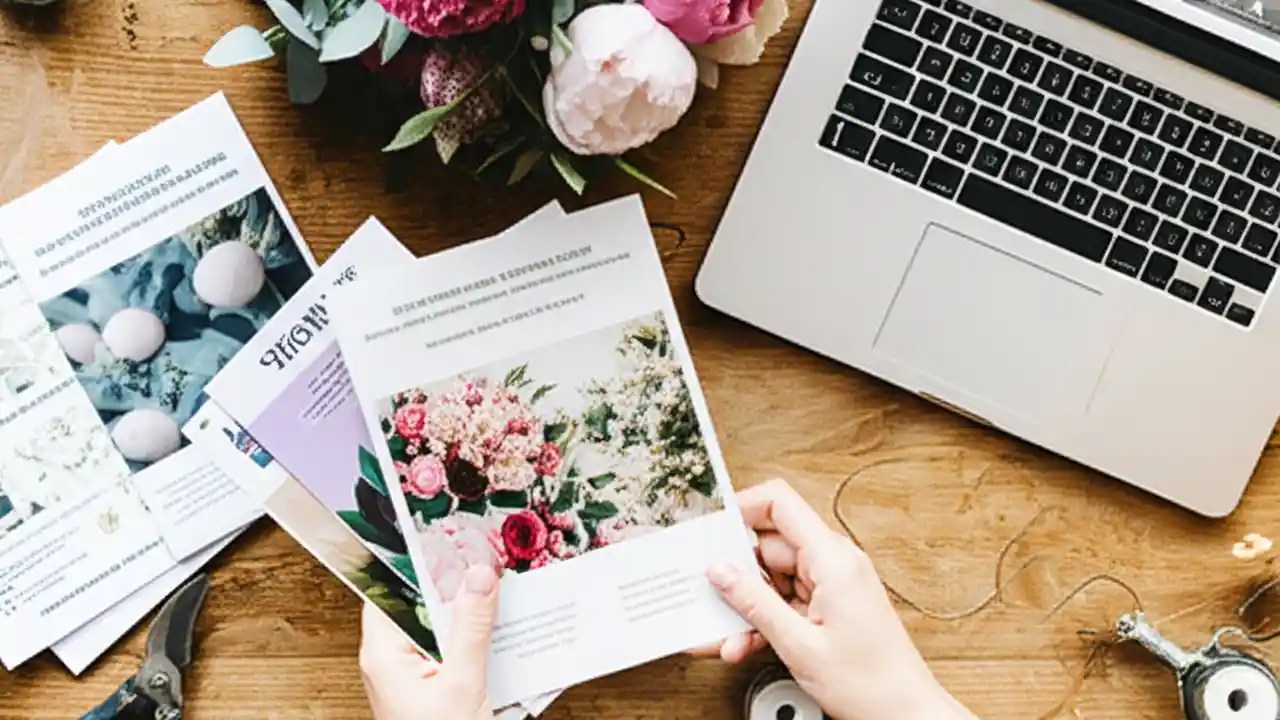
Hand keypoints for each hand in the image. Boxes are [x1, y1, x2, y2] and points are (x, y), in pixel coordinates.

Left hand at [360, 565, 499, 719]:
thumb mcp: (462, 682)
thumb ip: (471, 628)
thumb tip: (478, 578)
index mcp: (383, 654)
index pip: (391, 590)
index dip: (418, 566)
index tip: (448, 548)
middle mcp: (390, 661)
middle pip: (419, 606)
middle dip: (451, 590)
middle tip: (481, 573)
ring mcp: (409, 674)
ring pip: (436, 629)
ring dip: (464, 618)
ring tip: (493, 603)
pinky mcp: (428, 685)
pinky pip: (447, 651)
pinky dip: (469, 642)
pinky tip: (493, 638)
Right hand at [698, 480, 977, 719]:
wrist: (904, 712)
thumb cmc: (871, 682)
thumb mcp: (799, 644)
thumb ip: (755, 602)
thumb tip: (721, 570)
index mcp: (833, 559)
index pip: (780, 504)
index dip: (741, 507)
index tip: (711, 528)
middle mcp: (834, 563)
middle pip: (768, 546)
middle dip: (735, 575)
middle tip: (709, 597)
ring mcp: (831, 583)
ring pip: (770, 577)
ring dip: (746, 606)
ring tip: (728, 638)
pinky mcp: (827, 603)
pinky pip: (783, 599)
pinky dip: (763, 619)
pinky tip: (745, 643)